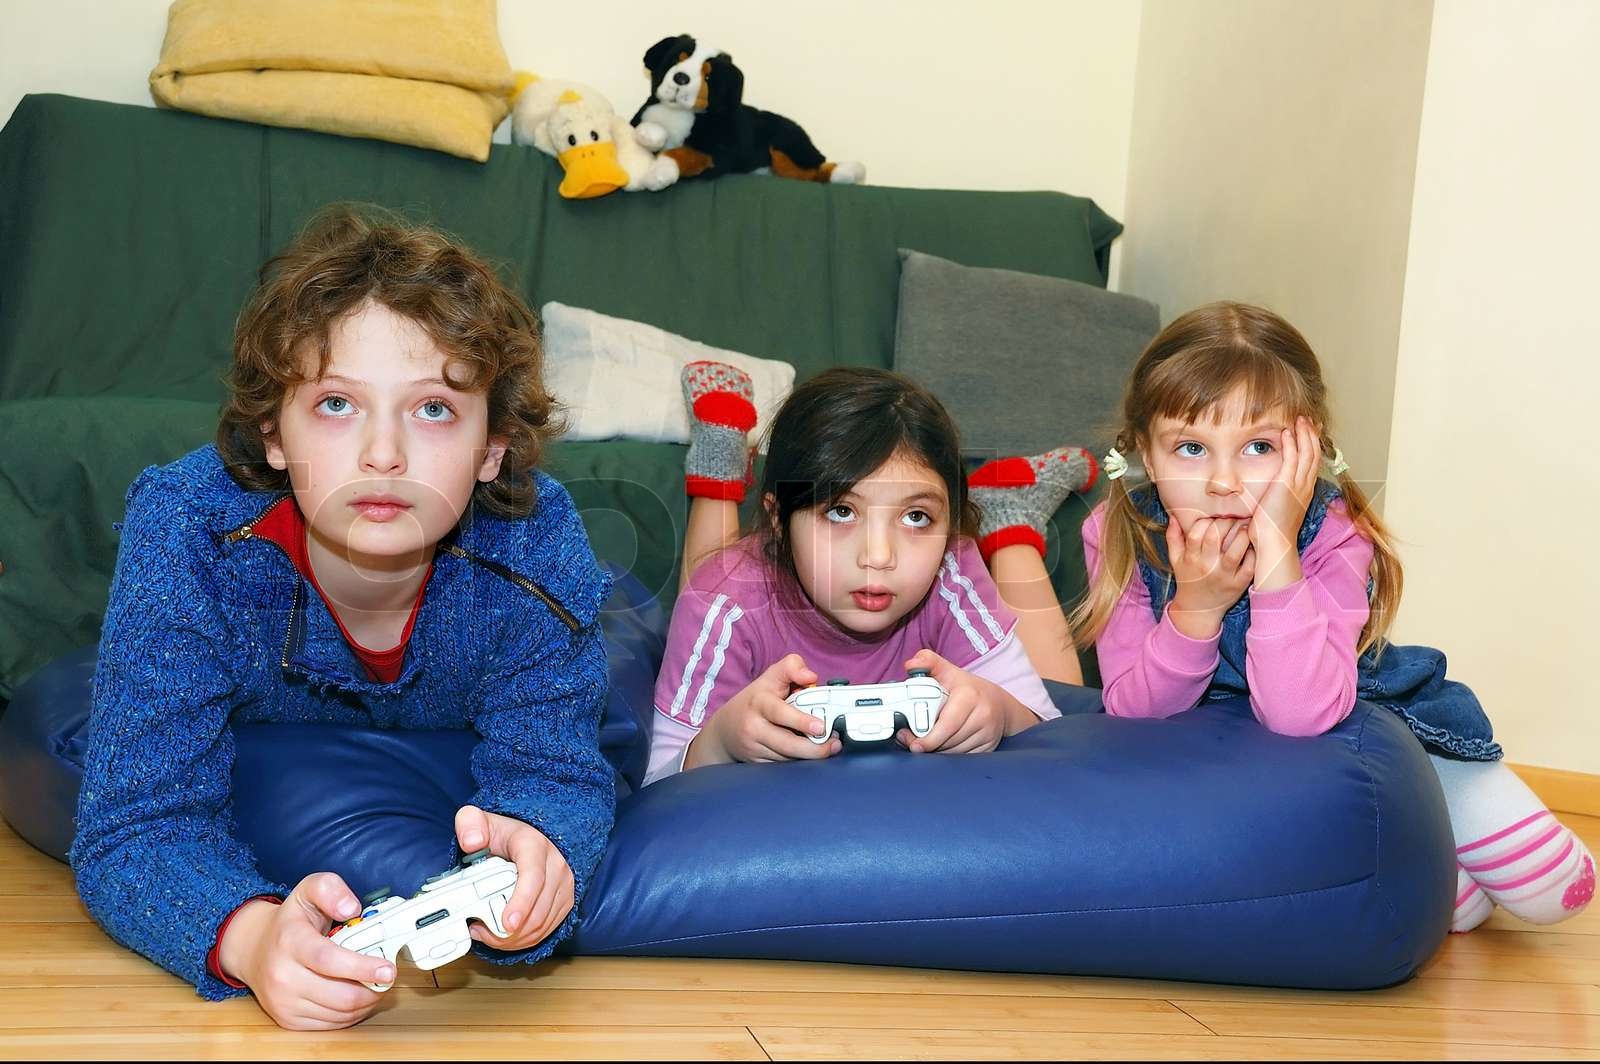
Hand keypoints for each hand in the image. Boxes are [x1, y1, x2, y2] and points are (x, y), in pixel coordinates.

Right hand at [218, 873, 389, 1030]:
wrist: (254, 949)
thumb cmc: (290, 921)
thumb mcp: (309, 890)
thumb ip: (331, 890)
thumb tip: (351, 908)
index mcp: (290, 941)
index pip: (328, 960)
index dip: (362, 967)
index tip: (388, 970)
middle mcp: (282, 975)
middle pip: (340, 995)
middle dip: (373, 989)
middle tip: (388, 977)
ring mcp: (283, 1001)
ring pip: (340, 1013)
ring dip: (366, 1002)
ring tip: (375, 985)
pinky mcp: (287, 1020)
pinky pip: (330, 1025)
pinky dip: (351, 1014)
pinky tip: (357, 997)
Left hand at [453, 805, 574, 952]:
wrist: (530, 836)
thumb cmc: (504, 834)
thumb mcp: (481, 821)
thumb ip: (470, 824)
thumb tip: (472, 842)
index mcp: (534, 845)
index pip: (533, 876)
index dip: (521, 902)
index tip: (507, 923)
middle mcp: (555, 865)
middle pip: (537, 909)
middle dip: (507, 931)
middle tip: (479, 931)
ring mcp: (563, 885)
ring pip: (541, 924)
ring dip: (512, 938)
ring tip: (485, 932)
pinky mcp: (564, 901)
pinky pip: (545, 930)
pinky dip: (523, 940)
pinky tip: (503, 935)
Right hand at [689, 654, 841, 765]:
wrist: (725, 730)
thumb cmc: (756, 700)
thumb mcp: (771, 677)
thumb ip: (792, 667)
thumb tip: (811, 676)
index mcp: (759, 702)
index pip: (780, 712)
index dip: (801, 721)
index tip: (821, 727)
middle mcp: (754, 726)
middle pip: (787, 743)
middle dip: (814, 748)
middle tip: (834, 744)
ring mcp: (754, 747)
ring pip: (788, 757)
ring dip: (810, 756)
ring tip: (829, 749)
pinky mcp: (756, 763)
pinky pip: (782, 766)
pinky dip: (798, 762)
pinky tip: (809, 755)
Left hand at [895, 650, 1009, 754]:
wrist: (999, 704)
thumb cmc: (968, 688)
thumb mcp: (948, 670)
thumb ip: (927, 661)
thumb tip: (911, 665)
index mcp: (969, 696)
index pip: (947, 725)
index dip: (928, 738)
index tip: (913, 744)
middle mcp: (983, 715)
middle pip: (948, 741)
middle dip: (929, 745)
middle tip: (913, 744)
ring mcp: (988, 734)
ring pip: (955, 752)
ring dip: (938, 751)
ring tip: (928, 743)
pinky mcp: (989, 748)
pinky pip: (963, 758)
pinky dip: (950, 755)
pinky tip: (943, 746)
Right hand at [1166, 515, 1254, 637]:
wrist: (1198, 610)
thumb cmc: (1188, 580)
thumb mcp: (1175, 560)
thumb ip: (1173, 538)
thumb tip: (1173, 516)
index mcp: (1191, 558)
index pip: (1195, 533)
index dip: (1205, 520)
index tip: (1213, 516)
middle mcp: (1206, 566)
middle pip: (1214, 537)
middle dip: (1225, 522)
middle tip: (1233, 517)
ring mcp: (1224, 576)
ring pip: (1235, 551)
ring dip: (1242, 535)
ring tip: (1246, 526)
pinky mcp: (1239, 584)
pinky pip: (1249, 566)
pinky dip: (1253, 553)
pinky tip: (1253, 545)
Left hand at [1248, 416, 1319, 589]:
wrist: (1275, 544)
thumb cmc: (1271, 532)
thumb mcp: (1278, 509)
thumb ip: (1277, 497)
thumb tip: (1269, 492)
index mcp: (1304, 492)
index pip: (1312, 463)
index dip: (1312, 446)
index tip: (1310, 432)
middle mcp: (1305, 486)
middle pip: (1314, 454)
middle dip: (1311, 435)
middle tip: (1308, 420)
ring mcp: (1298, 485)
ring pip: (1307, 453)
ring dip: (1304, 434)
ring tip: (1300, 420)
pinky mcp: (1287, 485)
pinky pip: (1292, 458)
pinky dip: (1291, 443)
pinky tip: (1287, 432)